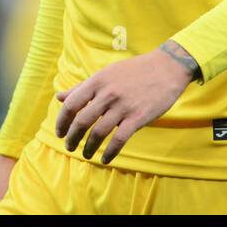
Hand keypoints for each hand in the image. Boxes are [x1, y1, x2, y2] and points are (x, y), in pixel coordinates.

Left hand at [55, 42, 197, 163]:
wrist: (167, 67)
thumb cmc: (134, 71)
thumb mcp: (106, 74)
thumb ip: (82, 87)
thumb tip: (59, 96)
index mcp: (98, 81)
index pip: (71, 104)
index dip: (62, 121)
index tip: (60, 133)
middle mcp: (108, 93)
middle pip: (82, 121)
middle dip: (72, 138)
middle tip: (70, 147)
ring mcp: (123, 106)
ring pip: (98, 132)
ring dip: (89, 147)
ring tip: (86, 155)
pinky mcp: (138, 117)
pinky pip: (119, 140)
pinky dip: (109, 152)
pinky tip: (105, 159)